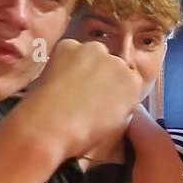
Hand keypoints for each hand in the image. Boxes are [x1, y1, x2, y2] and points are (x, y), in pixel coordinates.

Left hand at [16, 39, 144, 163]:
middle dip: (101, 74)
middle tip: (84, 92)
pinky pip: (70, 49)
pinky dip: (64, 59)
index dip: (114, 87)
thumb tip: (114, 97)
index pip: (128, 77)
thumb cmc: (82, 136)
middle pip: (111, 63)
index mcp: (133, 84)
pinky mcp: (69, 45)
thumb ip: (122, 104)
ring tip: (68, 86)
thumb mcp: (116, 125)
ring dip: (84, 64)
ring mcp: (94, 50)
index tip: (104, 95)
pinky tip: (57, 78)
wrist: (50, 127)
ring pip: (91, 54)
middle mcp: (118, 62)